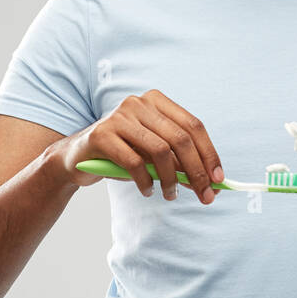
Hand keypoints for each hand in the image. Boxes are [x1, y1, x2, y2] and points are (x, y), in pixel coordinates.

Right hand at [55, 89, 223, 202]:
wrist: (77, 157)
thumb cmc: (123, 154)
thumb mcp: (154, 154)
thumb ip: (180, 161)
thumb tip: (212, 182)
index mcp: (156, 101)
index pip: (193, 126)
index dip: (210, 154)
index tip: (219, 179)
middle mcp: (139, 103)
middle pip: (181, 139)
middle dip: (197, 172)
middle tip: (205, 196)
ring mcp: (119, 117)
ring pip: (160, 151)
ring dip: (171, 180)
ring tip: (170, 195)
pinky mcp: (102, 135)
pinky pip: (134, 163)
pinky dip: (146, 182)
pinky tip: (147, 191)